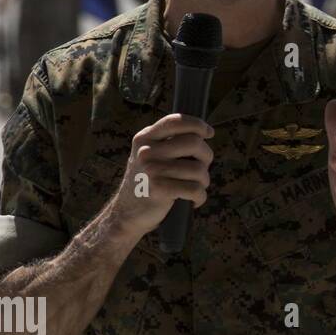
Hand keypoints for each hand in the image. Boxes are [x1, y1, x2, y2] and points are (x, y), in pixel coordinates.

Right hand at [109, 114, 213, 240]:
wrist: (126, 214)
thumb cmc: (147, 182)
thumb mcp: (149, 155)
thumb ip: (169, 141)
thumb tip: (204, 132)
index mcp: (144, 138)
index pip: (177, 120)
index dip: (198, 124)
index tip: (209, 133)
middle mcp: (146, 151)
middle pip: (195, 142)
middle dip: (206, 156)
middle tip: (201, 168)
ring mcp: (152, 170)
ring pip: (199, 168)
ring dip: (203, 181)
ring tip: (195, 187)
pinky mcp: (159, 189)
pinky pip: (196, 189)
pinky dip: (200, 196)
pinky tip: (194, 200)